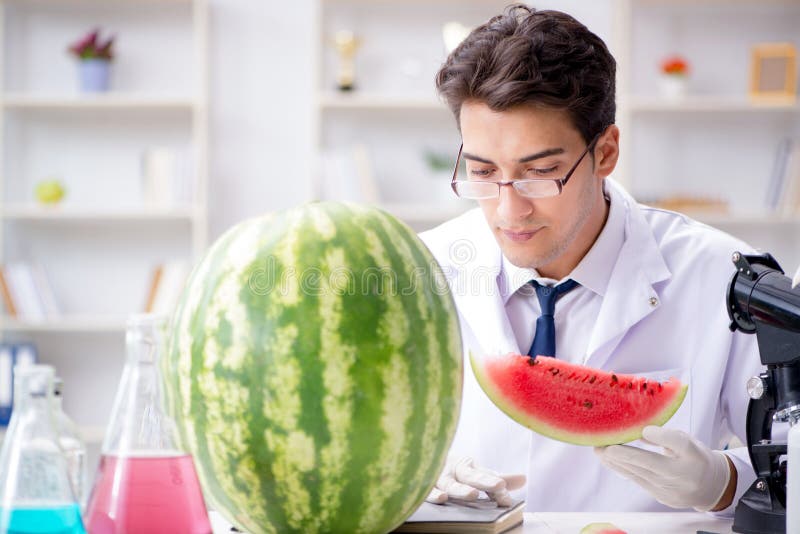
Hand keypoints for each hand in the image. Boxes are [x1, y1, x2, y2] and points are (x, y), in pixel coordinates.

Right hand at [425, 456, 525, 506]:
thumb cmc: (453, 470)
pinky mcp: (422, 485)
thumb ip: (497, 477)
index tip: (506, 493)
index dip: (495, 483)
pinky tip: (441, 499)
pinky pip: (426, 490)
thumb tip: (524, 478)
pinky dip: (432, 494)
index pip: (484, 475)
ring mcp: (437, 478)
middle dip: (485, 481)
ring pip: (450, 484)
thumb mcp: (474, 473)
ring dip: (461, 489)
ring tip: (473, 495)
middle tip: (499, 486)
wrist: (419, 456)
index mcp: (467, 468)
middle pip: (470, 476)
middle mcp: (453, 471)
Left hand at [594, 426, 732, 511]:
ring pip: (638, 474)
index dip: (654, 439)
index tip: (634, 432)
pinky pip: (638, 481)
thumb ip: (667, 437)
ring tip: (599, 451)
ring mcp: (670, 489)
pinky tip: (610, 460)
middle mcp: (681, 476)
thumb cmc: (697, 458)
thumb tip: (641, 431)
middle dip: (621, 454)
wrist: (711, 487)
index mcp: (692, 457)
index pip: (674, 445)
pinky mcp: (660, 496)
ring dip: (616, 463)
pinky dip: (623, 469)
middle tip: (600, 443)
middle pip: (648, 463)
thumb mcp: (688, 442)